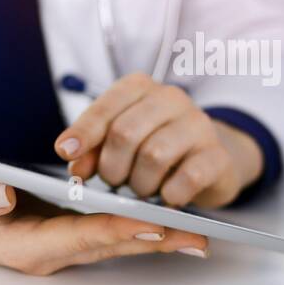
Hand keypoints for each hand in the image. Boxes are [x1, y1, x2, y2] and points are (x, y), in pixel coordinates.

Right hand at [0, 159, 209, 275]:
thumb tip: (2, 192)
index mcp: (22, 245)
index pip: (79, 236)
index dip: (117, 230)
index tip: (152, 223)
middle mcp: (47, 251)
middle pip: (109, 245)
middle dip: (155, 240)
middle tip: (199, 237)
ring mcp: (57, 243)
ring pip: (114, 242)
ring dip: (156, 236)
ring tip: (199, 232)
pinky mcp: (64, 231)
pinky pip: (108, 231)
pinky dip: (138, 226)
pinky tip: (169, 218)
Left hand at [53, 73, 262, 208]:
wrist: (209, 159)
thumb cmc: (156, 147)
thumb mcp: (120, 143)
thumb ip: (93, 150)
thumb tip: (75, 167)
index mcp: (141, 88)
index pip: (106, 107)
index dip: (84, 132)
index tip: (65, 152)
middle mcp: (172, 99)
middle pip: (126, 133)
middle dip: (112, 166)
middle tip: (115, 182)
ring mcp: (199, 125)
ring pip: (154, 156)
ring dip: (140, 183)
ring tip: (142, 189)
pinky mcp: (218, 156)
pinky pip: (187, 177)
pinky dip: (170, 193)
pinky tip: (167, 196)